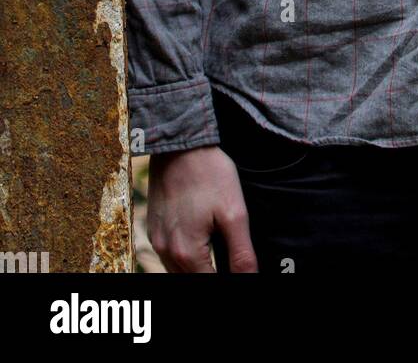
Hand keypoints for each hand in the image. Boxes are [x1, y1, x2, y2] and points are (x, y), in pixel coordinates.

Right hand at [146, 145, 258, 272]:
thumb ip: (241, 254)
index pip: (209, 286)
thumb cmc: (209, 174)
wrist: (180, 144)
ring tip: (218, 259)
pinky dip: (185, 259)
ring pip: (178, 273)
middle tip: (232, 265)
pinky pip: (169, 256)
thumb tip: (250, 278)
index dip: (230, 282)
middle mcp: (165, 252)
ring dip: (198, 271)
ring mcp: (156, 240)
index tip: (241, 271)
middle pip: (191, 282)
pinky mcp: (154, 228)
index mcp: (186, 253)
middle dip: (212, 277)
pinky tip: (201, 245)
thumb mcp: (234, 213)